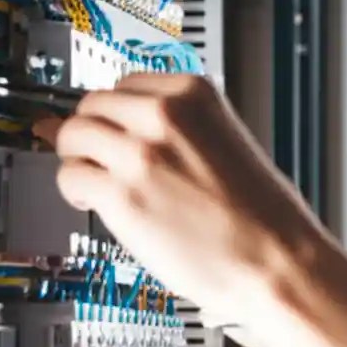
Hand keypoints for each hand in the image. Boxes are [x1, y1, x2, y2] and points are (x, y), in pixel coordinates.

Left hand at [34, 74, 328, 332]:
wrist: (278, 263)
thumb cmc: (264, 219)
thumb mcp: (228, 145)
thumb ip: (175, 131)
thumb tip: (122, 129)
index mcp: (195, 94)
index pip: (126, 83)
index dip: (118, 113)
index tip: (118, 130)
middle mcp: (163, 115)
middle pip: (92, 105)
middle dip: (93, 134)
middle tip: (106, 161)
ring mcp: (140, 152)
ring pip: (72, 135)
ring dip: (79, 160)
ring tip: (102, 185)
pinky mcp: (121, 195)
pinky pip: (69, 177)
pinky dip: (76, 193)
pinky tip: (101, 206)